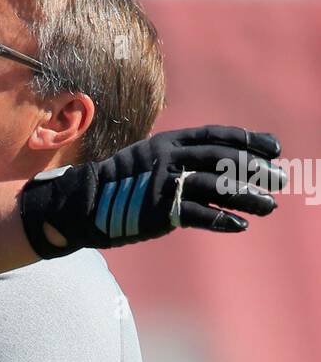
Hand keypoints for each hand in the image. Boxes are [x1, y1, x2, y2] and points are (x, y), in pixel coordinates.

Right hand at [20, 127, 284, 257]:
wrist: (82, 203)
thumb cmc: (121, 184)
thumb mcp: (149, 160)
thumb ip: (179, 159)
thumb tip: (218, 167)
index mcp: (168, 141)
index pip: (217, 136)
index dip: (249, 141)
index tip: (274, 150)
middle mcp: (168, 157)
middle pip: (223, 160)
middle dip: (255, 170)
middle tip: (279, 180)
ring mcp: (164, 182)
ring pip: (216, 187)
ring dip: (247, 196)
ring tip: (269, 206)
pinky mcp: (159, 209)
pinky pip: (198, 215)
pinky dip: (221, 220)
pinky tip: (239, 225)